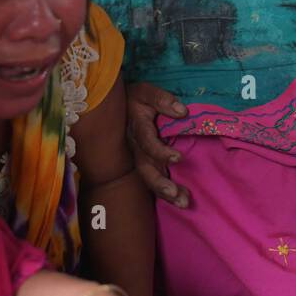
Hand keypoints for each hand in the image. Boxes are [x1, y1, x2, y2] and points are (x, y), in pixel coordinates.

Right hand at [126, 81, 189, 207]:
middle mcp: (135, 148)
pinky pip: (152, 180)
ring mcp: (137, 158)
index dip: (161, 152)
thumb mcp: (145, 92)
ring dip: (165, 193)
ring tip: (183, 203)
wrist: (113, 107)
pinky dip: (164, 192)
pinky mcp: (142, 163)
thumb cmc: (133, 99)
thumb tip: (182, 111)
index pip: (147, 143)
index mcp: (137, 129)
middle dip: (161, 184)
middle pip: (145, 169)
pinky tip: (179, 199)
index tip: (178, 158)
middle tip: (178, 196)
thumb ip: (161, 99)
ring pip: (149, 179)